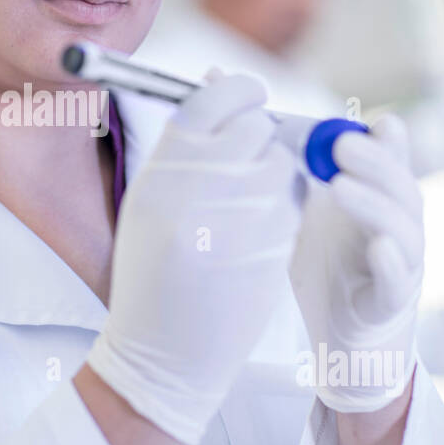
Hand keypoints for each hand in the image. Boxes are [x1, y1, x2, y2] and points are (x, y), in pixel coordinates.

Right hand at [86, 70, 302, 444]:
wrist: (162, 355)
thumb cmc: (153, 274)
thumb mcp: (149, 204)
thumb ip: (183, 150)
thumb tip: (219, 89)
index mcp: (159, 176)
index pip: (209, 102)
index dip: (237, 91)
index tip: (250, 96)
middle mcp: (196, 192)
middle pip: (254, 127)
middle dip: (262, 134)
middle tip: (253, 152)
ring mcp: (238, 221)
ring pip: (283, 165)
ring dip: (277, 173)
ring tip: (251, 202)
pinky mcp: (271, 250)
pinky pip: (294, 205)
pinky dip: (284, 208)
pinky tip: (259, 231)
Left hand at [289, 113, 424, 412]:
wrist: (337, 340)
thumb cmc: (320, 265)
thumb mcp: (295, 208)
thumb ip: (272, 155)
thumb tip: (214, 78)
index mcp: (375, 194)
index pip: (388, 157)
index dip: (381, 137)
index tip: (362, 119)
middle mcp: (396, 222)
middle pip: (399, 182)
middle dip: (373, 161)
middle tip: (340, 144)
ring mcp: (402, 262)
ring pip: (403, 226)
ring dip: (376, 204)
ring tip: (342, 186)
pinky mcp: (392, 302)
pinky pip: (399, 279)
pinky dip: (391, 262)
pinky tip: (377, 247)